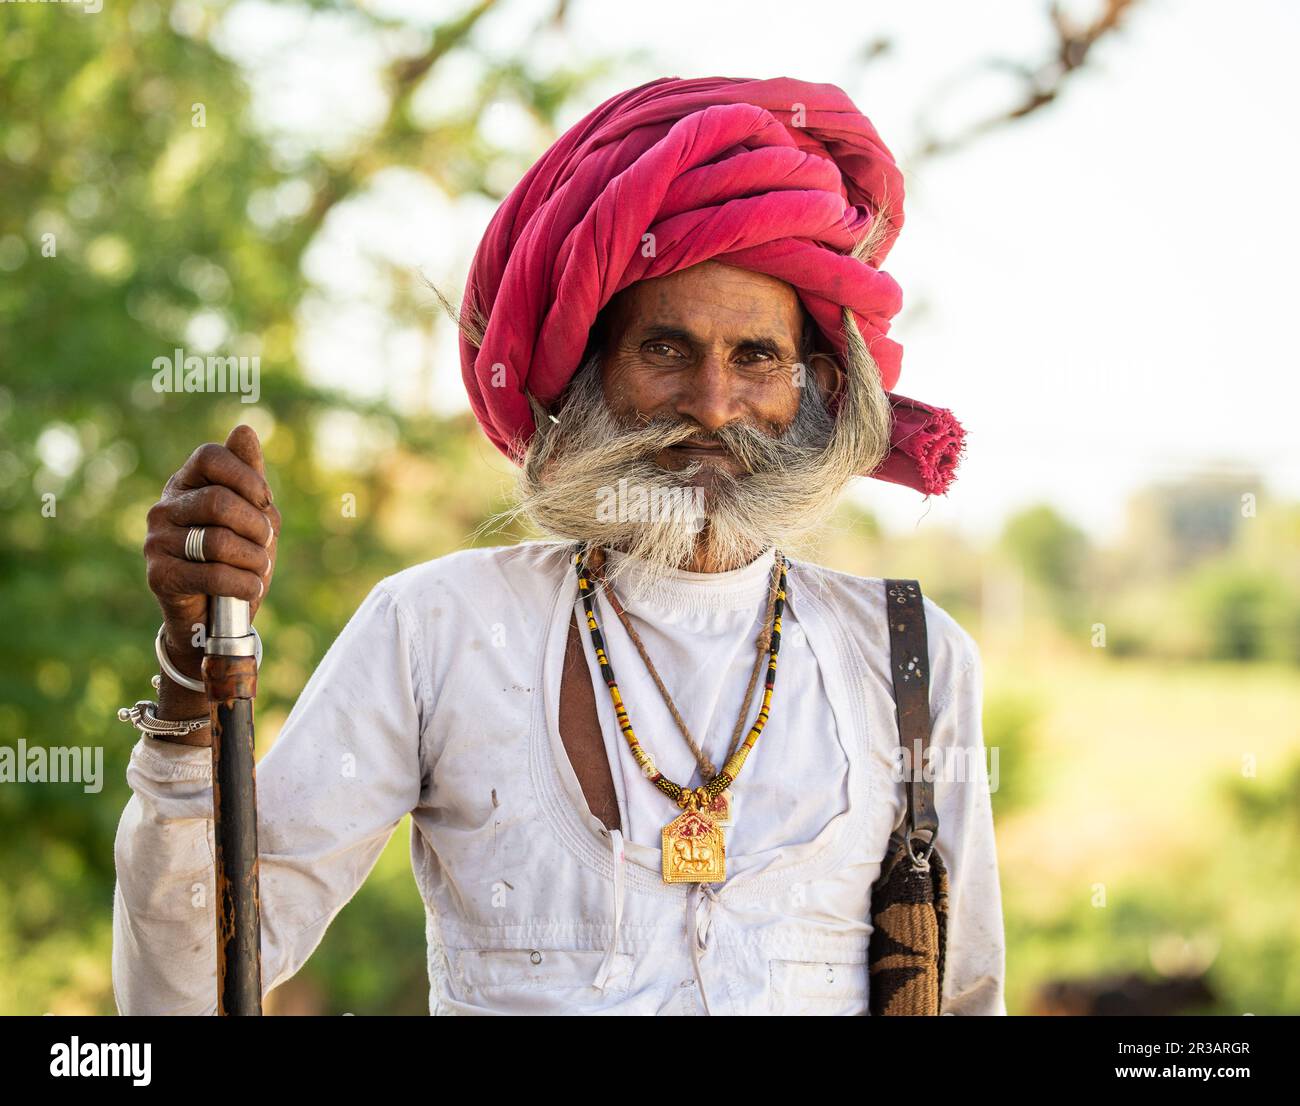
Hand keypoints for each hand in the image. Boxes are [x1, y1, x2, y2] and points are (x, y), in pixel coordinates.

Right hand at [143, 425, 279, 730]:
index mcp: (185, 485)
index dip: (246, 477)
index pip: (209, 456)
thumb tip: (244, 429)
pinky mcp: (159, 577)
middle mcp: (163, 509)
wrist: (213, 618)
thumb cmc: (237, 558)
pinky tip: (251, 589)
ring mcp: (156, 542)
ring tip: (259, 569)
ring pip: (219, 540)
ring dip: (254, 559)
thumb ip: (250, 476)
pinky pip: (212, 574)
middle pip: (220, 501)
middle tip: (266, 543)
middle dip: (256, 525)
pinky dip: (244, 583)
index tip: (264, 502)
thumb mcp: (253, 515)